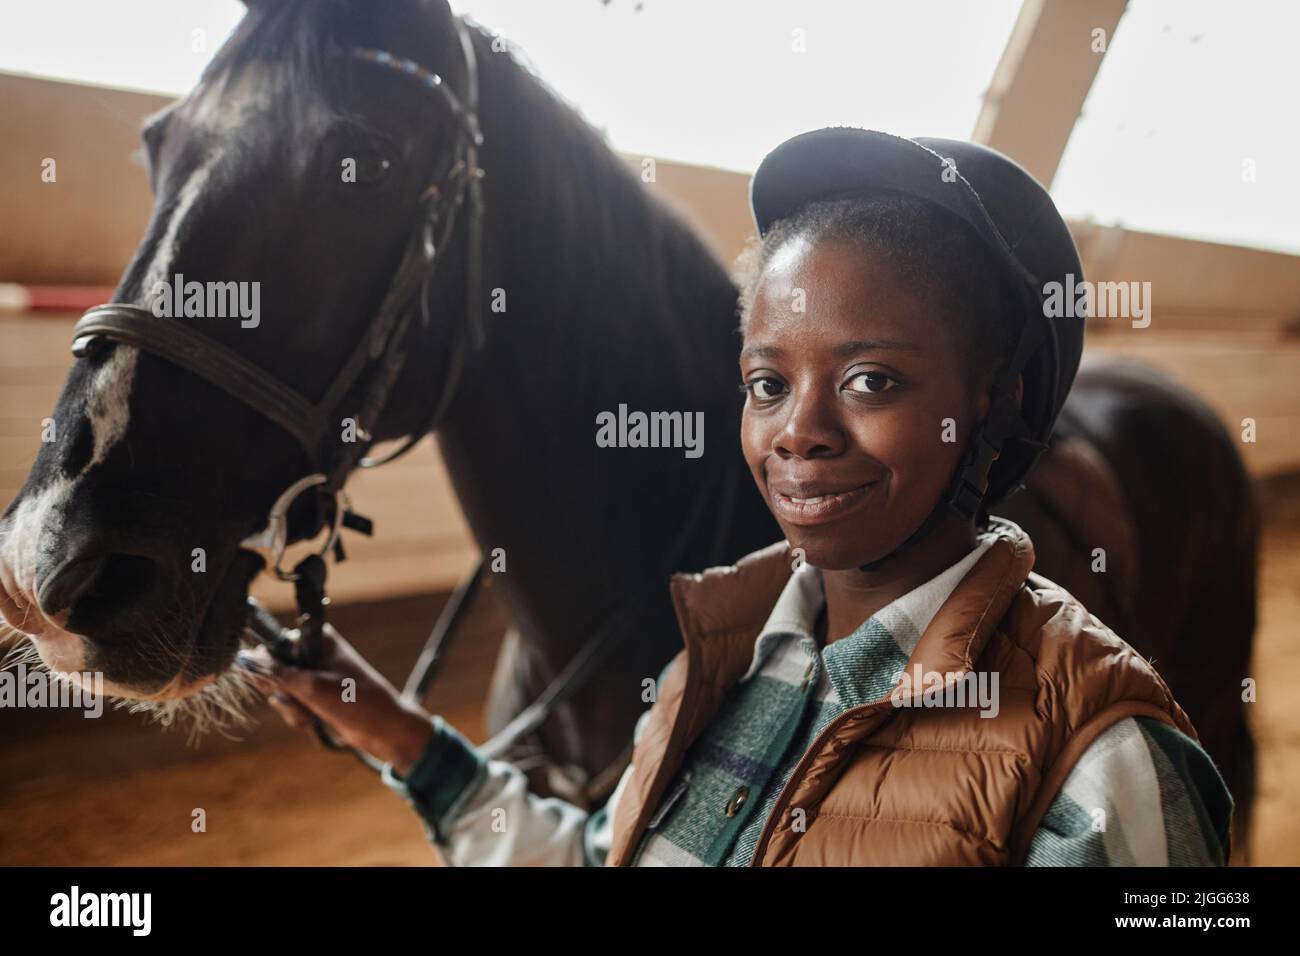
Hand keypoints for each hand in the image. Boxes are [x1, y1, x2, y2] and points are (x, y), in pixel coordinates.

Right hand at [238, 624, 433, 775]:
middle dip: (282, 692)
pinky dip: (299, 716)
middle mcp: (316, 654)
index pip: (275, 644)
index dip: (269, 665)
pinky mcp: (316, 697)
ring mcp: (315, 676)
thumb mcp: (312, 687)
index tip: (275, 682)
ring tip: (312, 714)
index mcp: (319, 639)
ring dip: (292, 709)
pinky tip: (315, 721)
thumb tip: (245, 662)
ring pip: (281, 692)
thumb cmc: (357, 701)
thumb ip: (277, 674)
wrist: (385, 730)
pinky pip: (293, 706)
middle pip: (274, 671)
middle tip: (298, 700)